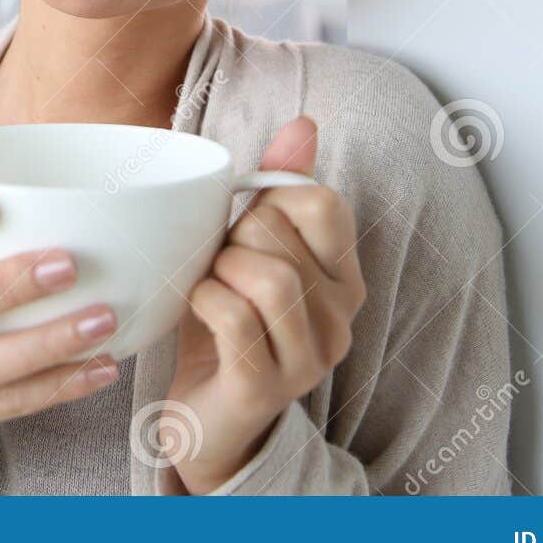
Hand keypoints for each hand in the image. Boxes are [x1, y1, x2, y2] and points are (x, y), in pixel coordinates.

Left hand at [163, 115, 366, 493]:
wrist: (207, 419)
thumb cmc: (227, 325)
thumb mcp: (252, 250)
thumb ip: (280, 188)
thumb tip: (304, 124)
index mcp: (344, 278)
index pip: (321, 202)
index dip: (269, 200)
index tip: (246, 226)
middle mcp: (341, 319)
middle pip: (281, 233)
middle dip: (232, 233)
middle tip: (218, 261)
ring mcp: (308, 359)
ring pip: (266, 275)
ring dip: (219, 268)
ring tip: (210, 283)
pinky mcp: (265, 387)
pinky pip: (232, 317)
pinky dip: (203, 299)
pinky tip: (197, 308)